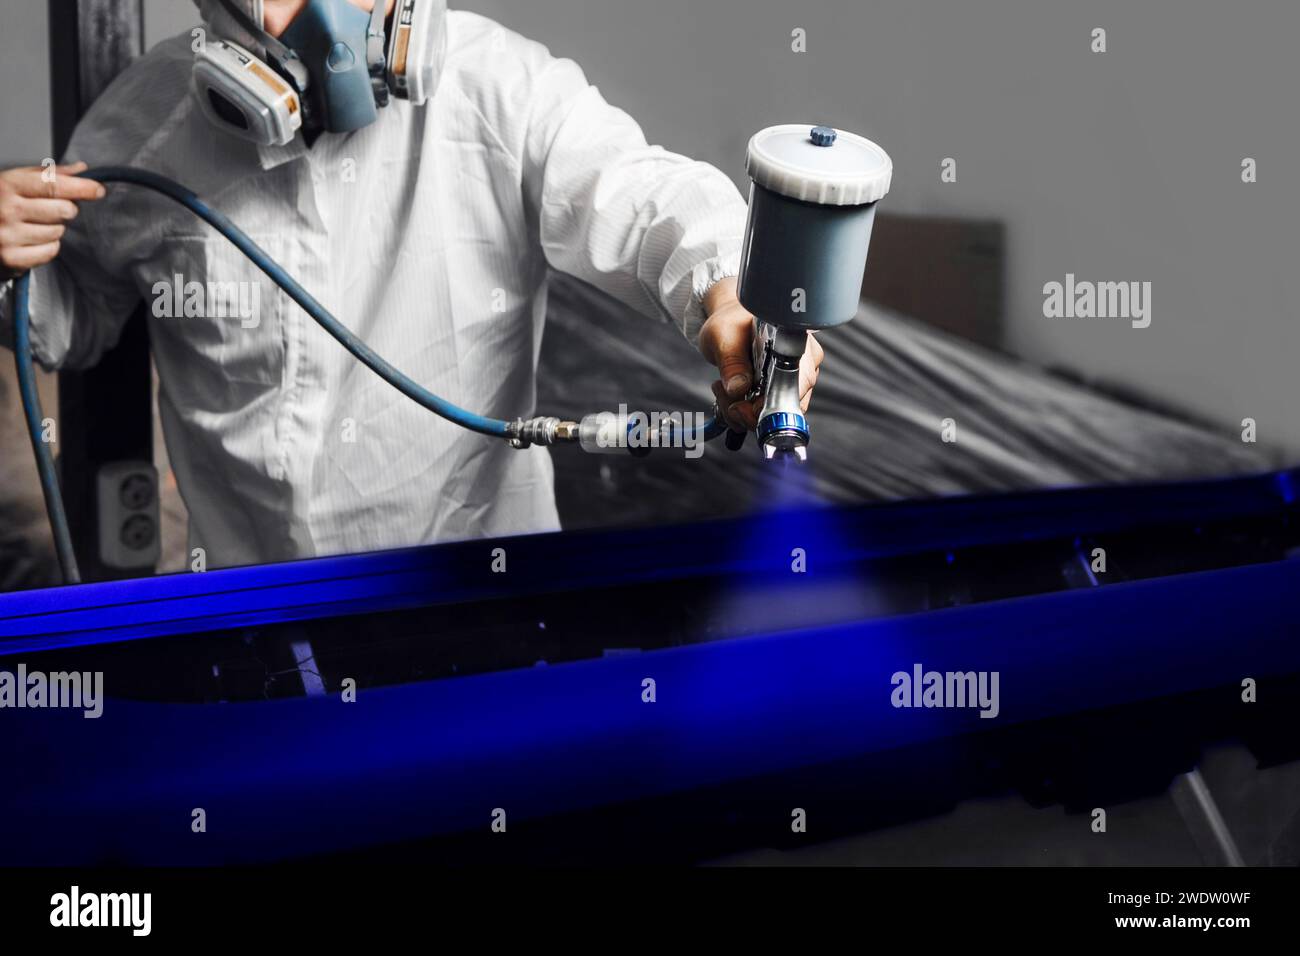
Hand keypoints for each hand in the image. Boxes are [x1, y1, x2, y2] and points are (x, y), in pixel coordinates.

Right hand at [0, 162, 104, 280]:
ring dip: (54, 229)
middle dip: (66, 210)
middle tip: (51, 210)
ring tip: (33, 225)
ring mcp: (8, 235)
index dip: (82, 187)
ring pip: (59, 232)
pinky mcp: (12, 259)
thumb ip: (47, 175)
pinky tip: (31, 240)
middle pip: (63, 210)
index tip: (99, 189)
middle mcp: (6, 209)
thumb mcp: (12, 181)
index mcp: (7, 185)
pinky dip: (48, 247)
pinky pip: (51, 251)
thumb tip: (81, 169)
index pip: (53, 185)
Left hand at [697, 277, 823, 431]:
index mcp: (795, 340)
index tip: (746, 405)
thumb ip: (730, 361)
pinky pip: (769, 416)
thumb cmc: (731, 323)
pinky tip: (732, 396)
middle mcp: (804, 362)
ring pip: (778, 414)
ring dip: (744, 413)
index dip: (775, 399)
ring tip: (725, 389)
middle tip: (728, 399)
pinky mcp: (782, 394)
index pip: (800, 379)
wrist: (731, 327)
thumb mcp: (722, 335)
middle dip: (753, 412)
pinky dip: (745, 414)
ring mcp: (795, 381)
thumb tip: (738, 388)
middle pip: (790, 403)